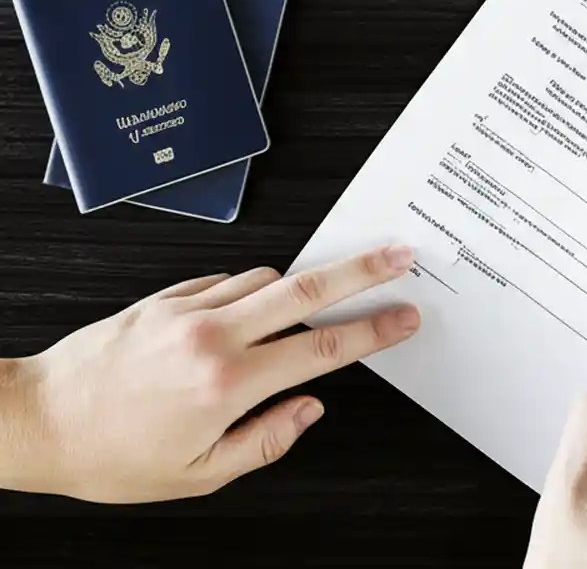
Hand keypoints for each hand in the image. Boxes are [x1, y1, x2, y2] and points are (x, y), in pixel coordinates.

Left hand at [0, 244, 419, 502]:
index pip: (321, 348)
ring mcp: (186, 310)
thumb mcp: (199, 475)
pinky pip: (224, 281)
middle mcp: (211, 337)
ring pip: (265, 278)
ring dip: (297, 288)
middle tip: (397, 256)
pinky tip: (246, 313)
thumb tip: (310, 409)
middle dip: (360, 271)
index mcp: (228, 384)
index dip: (372, 331)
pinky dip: (247, 291)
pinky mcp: (163, 298)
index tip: (403, 318)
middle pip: (305, 289)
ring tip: (312, 303)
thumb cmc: (111, 455)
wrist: (38, 422)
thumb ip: (268, 439)